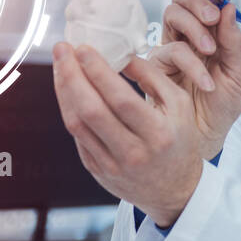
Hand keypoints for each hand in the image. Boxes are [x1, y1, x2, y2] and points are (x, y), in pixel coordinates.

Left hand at [51, 41, 204, 227]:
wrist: (175, 191)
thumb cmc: (179, 142)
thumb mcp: (180, 107)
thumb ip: (154, 78)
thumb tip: (122, 53)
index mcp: (158, 134)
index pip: (121, 99)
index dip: (98, 71)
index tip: (84, 48)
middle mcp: (133, 153)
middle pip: (92, 110)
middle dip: (72, 75)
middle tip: (62, 49)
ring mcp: (112, 165)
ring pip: (77, 123)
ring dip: (64, 90)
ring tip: (60, 65)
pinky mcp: (97, 170)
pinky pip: (77, 136)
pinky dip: (69, 109)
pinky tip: (68, 89)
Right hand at [151, 0, 240, 160]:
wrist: (206, 138)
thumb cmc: (223, 107)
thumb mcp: (239, 75)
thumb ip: (235, 42)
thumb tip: (229, 7)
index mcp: (211, 33)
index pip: (207, 1)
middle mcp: (188, 36)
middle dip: (198, 2)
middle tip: (213, 17)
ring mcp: (170, 48)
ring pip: (172, 16)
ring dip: (194, 28)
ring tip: (211, 51)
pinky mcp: (155, 67)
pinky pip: (170, 52)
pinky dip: (191, 63)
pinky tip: (206, 81)